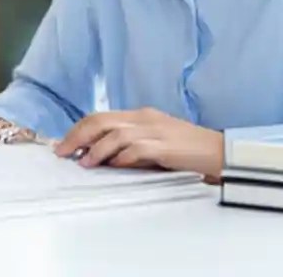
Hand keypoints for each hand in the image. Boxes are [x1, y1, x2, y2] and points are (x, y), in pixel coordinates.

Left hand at [54, 108, 223, 178]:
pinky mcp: (166, 146)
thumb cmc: (187, 150)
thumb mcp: (154, 144)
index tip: (64, 144)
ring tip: (84, 162)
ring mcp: (155, 130)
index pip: (101, 117)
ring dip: (96, 149)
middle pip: (101, 120)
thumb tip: (100, 158)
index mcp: (141, 116)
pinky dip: (121, 157)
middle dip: (77, 136)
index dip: (79, 130)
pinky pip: (137, 148)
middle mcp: (145, 118)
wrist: (220, 152)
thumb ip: (129, 147)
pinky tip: (113, 166)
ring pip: (115, 133)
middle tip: (62, 152)